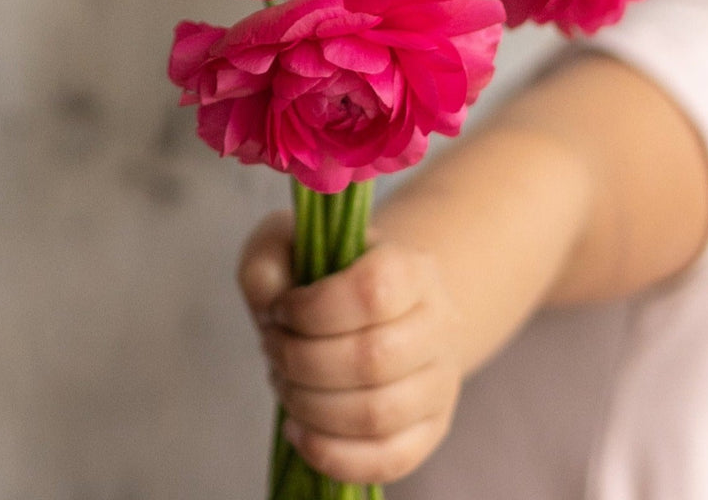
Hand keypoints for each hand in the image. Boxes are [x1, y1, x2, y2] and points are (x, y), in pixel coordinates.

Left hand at [238, 210, 462, 484]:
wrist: (380, 310)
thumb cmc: (326, 278)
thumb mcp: (289, 248)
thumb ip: (266, 265)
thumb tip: (269, 307)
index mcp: (412, 267)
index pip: (372, 292)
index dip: (312, 309)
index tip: (280, 310)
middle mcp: (440, 322)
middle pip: (372, 359)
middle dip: (301, 363)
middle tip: (273, 351)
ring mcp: (441, 379)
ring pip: (378, 414)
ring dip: (311, 408)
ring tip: (285, 386)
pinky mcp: (431, 427)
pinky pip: (388, 460)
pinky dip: (332, 455)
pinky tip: (299, 430)